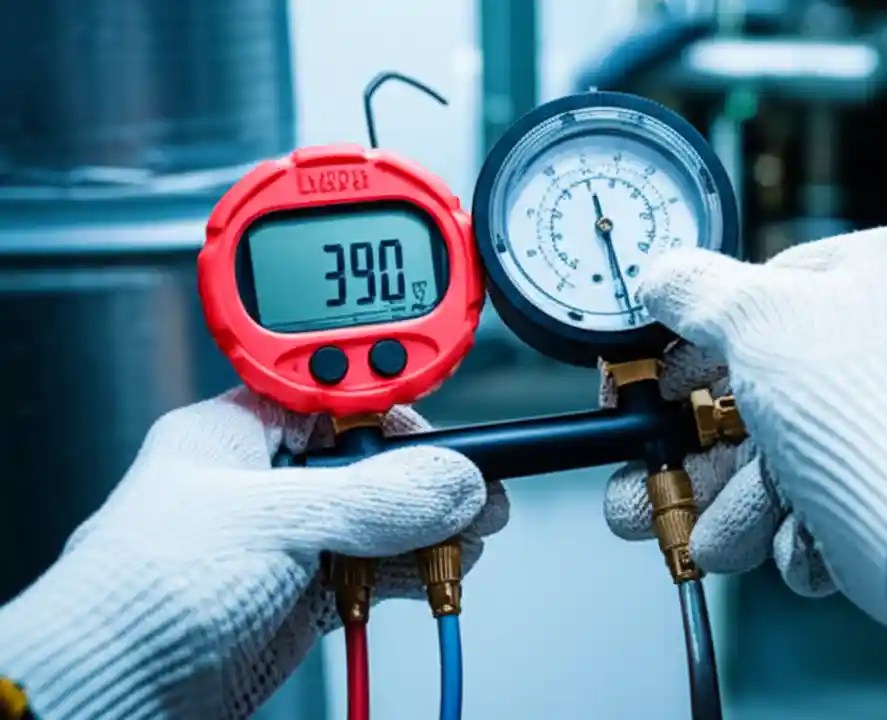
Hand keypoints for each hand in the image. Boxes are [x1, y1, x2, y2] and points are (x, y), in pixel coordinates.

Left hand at [0, 388, 507, 718]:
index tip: (442, 425)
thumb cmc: (142, 595)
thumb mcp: (272, 522)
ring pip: (378, 517)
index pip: (331, 396)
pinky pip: (376, 567)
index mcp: (234, 434)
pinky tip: (448, 561)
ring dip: (431, 523)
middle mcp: (260, 483)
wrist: (117, 693)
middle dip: (425, 472)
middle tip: (475, 482)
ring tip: (477, 526)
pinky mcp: (300, 596)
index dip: (389, 403)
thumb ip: (373, 498)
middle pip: (365, 459)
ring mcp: (283, 542)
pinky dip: (416, 565)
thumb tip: (454, 480)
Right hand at [631, 227, 886, 705]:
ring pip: (777, 461)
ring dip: (732, 503)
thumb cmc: (862, 399)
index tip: (649, 380)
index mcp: (879, 275)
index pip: (765, 295)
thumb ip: (696, 291)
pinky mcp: (886, 494)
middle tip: (647, 471)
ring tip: (707, 533)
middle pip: (759, 391)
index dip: (696, 342)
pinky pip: (815, 508)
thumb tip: (660, 275)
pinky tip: (793, 534)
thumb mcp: (756, 315)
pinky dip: (791, 531)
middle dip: (697, 447)